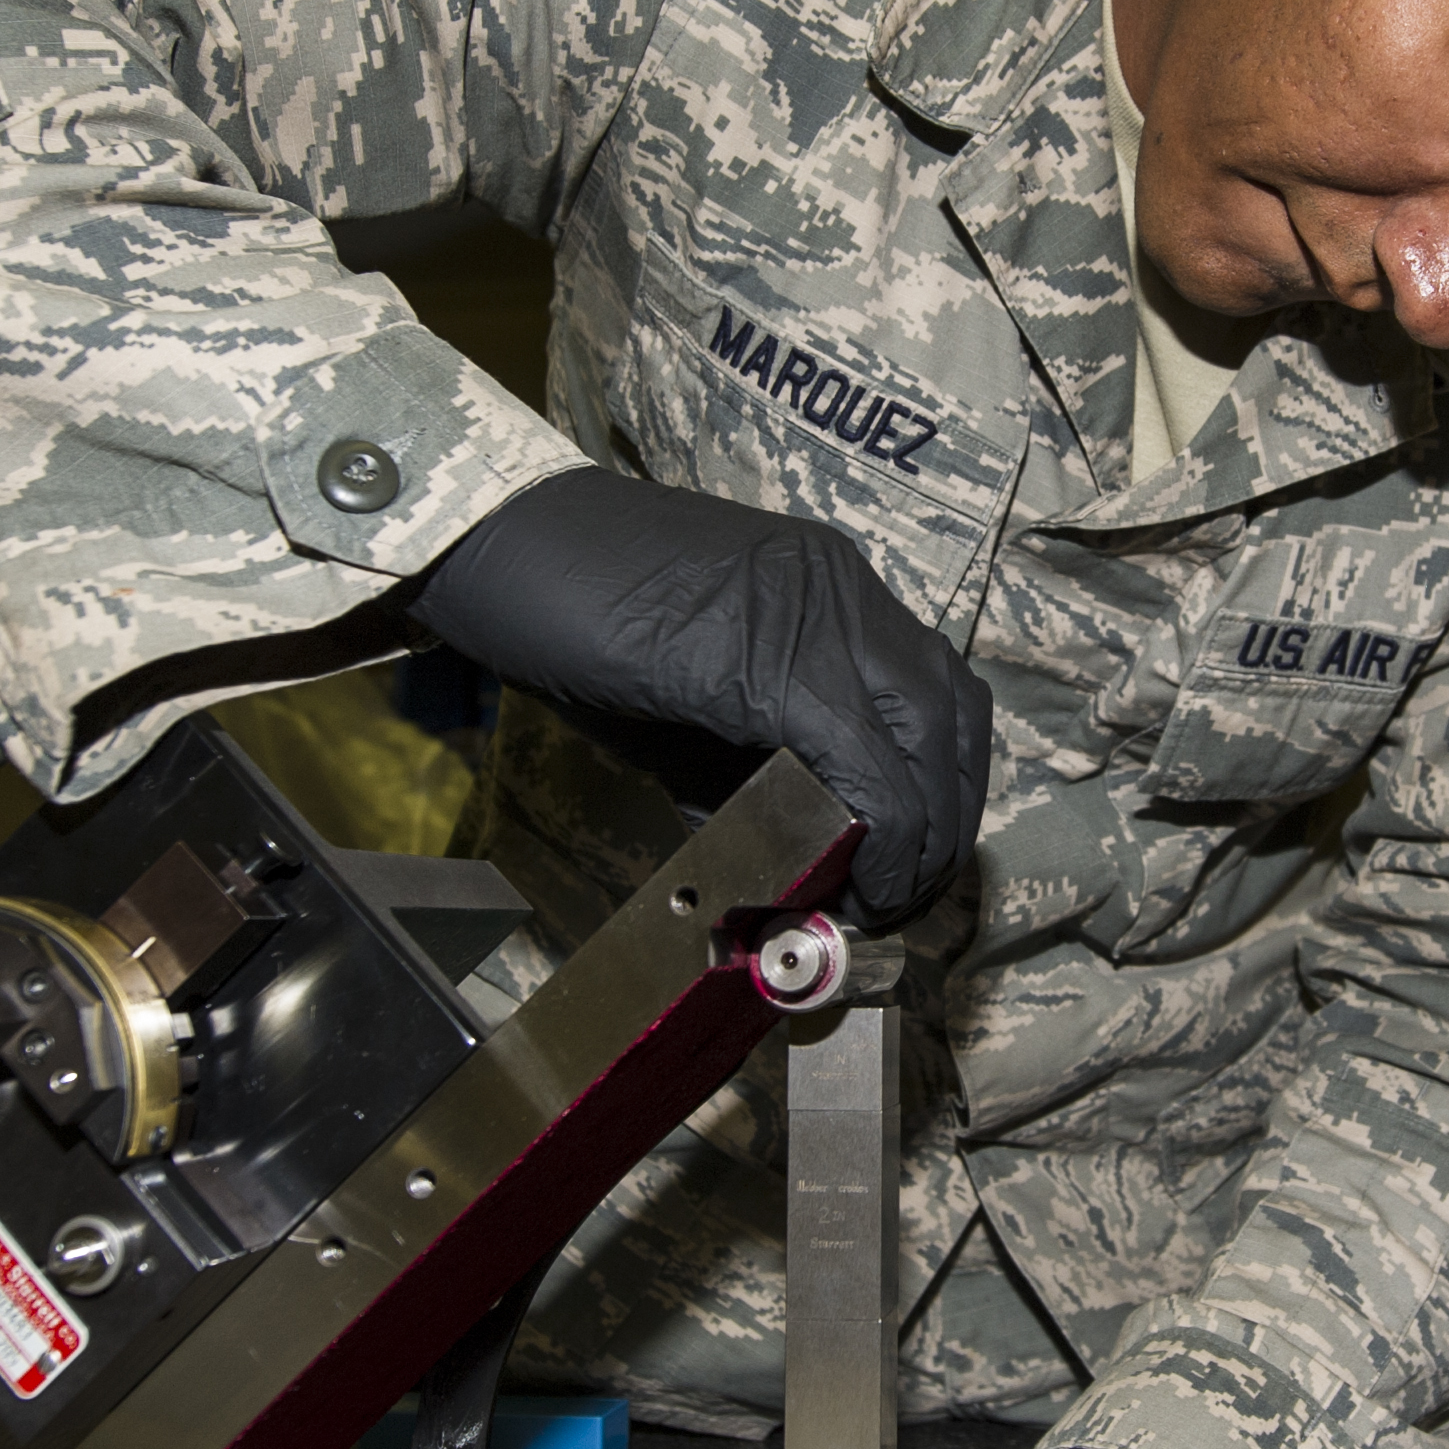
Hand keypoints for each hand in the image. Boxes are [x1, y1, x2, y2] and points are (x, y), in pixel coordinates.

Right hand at [414, 467, 991, 929]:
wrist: (494, 547)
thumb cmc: (574, 617)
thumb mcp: (694, 694)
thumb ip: (760, 766)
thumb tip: (809, 863)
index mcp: (835, 586)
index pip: (940, 693)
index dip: (945, 789)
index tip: (909, 861)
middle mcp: (845, 589)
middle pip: (953, 719)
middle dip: (946, 824)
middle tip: (902, 898)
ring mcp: (815, 616)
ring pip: (927, 740)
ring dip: (920, 836)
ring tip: (876, 902)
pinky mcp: (766, 664)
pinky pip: (861, 762)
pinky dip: (873, 834)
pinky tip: (845, 884)